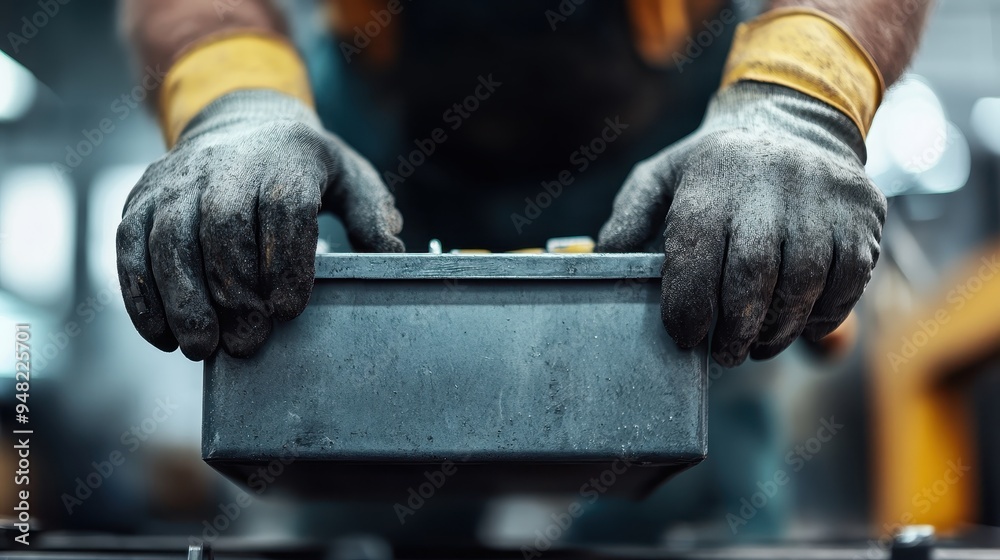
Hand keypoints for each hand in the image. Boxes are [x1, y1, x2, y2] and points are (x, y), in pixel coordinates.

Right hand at [117, 90, 403, 359]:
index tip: (288, 311)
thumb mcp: (349, 177)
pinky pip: (130, 247)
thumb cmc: (301, 163)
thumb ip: (371, 215)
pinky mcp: (142, 199)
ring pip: (167, 238)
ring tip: (202, 348)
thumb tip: (393, 254)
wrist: (239, 119)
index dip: (285, 261)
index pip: (283, 207)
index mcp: (284, 159)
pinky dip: (141, 295)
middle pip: (221, 225)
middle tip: (247, 342)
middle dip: (232, 290)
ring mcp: (176, 180)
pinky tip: (163, 336)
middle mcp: (225, 165)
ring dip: (182, 300)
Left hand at [598, 82, 885, 365]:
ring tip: (758, 344)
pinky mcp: (863, 211)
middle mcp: (770, 182)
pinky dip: (824, 314)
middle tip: (726, 353)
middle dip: (736, 328)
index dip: (689, 307)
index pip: (697, 254)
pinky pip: (849, 280)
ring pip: (804, 283)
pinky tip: (801, 323)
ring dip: (779, 329)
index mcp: (713, 179)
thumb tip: (600, 261)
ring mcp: (823, 195)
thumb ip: (629, 217)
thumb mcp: (661, 176)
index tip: (685, 336)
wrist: (796, 118)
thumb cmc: (715, 166)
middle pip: (754, 275)